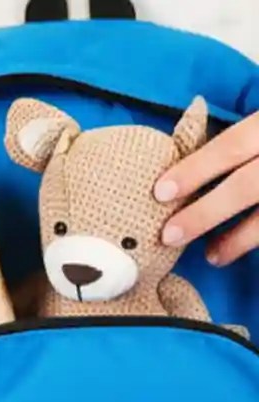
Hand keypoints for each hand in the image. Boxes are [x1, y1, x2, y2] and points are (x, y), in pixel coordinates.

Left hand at [157, 111, 258, 265]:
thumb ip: (248, 138)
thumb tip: (191, 168)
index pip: (233, 144)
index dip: (196, 169)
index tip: (160, 191)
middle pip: (249, 185)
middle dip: (206, 213)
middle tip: (169, 235)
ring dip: (240, 239)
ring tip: (212, 256)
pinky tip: (251, 251)